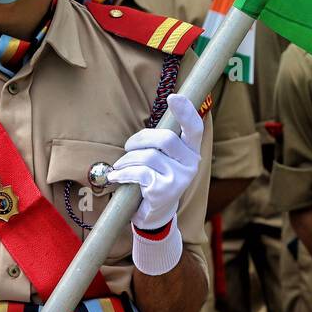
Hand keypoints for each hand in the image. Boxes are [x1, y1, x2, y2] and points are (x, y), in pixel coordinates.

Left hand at [106, 94, 202, 230]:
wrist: (154, 215)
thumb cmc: (155, 180)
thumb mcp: (163, 160)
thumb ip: (160, 143)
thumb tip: (143, 132)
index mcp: (191, 152)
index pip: (195, 128)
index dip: (186, 111)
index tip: (173, 97)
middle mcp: (191, 164)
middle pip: (165, 138)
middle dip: (139, 140)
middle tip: (127, 147)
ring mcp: (180, 179)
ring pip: (148, 157)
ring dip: (127, 161)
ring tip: (120, 168)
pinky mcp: (164, 191)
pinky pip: (139, 173)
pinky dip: (123, 174)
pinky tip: (117, 178)